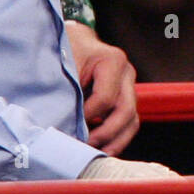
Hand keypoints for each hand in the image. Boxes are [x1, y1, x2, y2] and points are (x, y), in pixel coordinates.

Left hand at [64, 19, 138, 153]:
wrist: (74, 39)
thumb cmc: (66, 49)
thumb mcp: (63, 63)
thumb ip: (65, 90)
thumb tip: (61, 123)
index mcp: (112, 61)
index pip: (105, 98)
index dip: (87, 117)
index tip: (68, 126)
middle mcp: (127, 74)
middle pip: (126, 111)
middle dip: (105, 133)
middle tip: (84, 147)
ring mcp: (129, 86)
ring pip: (132, 120)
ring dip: (115, 141)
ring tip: (95, 154)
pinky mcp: (126, 98)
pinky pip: (128, 122)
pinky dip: (117, 138)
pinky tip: (102, 149)